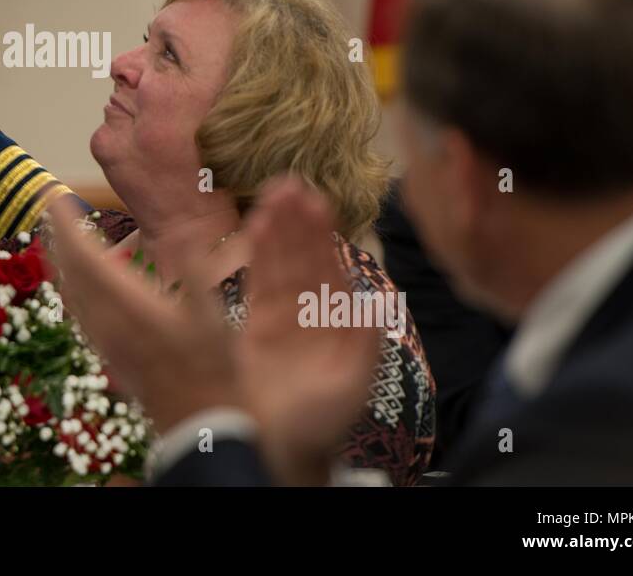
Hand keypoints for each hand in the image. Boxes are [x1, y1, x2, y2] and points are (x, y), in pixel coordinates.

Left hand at [47, 199, 240, 433]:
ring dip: (60, 260)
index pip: (85, 255)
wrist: (197, 426)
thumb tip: (185, 236)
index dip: (65, 223)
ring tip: (57, 236)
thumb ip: (195, 273)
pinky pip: (78, 312)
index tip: (51, 194)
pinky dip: (70, 287)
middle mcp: (107, 321)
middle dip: (56, 234)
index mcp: (130, 305)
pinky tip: (75, 285)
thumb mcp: (212, 317)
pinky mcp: (108, 355)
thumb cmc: (211, 371)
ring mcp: (104, 341)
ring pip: (69, 292)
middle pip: (69, 271)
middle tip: (49, 205)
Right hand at [236, 179, 378, 484]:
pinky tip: (254, 227)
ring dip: (276, 229)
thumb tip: (379, 298)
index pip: (330, 266)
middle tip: (288, 183)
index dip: (322, 233)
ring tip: (271, 195)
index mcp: (340, 322)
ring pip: (280, 262)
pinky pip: (257, 281)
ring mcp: (283, 317)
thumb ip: (364, 340)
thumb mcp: (352, 382)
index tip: (315, 200)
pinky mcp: (254, 325)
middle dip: (297, 221)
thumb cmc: (319, 423)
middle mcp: (312, 313)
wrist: (276, 448)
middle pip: (303, 256)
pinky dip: (255, 254)